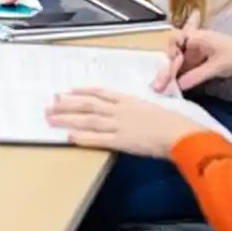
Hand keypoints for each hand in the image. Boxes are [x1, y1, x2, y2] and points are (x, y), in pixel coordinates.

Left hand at [46, 88, 202, 157]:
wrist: (181, 133)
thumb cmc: (175, 122)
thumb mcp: (157, 108)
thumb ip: (143, 110)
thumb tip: (138, 113)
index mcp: (130, 100)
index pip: (101, 93)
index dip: (83, 91)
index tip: (70, 90)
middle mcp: (120, 110)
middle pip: (88, 104)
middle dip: (67, 104)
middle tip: (50, 102)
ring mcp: (119, 124)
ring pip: (87, 120)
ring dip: (67, 118)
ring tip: (51, 118)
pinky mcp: (121, 141)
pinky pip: (97, 138)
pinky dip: (82, 137)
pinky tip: (69, 136)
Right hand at [151, 29, 231, 93]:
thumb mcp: (217, 67)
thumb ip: (196, 76)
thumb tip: (177, 85)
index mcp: (196, 37)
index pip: (173, 40)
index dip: (169, 54)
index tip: (172, 67)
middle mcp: (192, 43)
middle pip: (172, 53)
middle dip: (165, 69)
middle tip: (158, 86)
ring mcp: (195, 53)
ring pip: (177, 63)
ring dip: (170, 75)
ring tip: (161, 88)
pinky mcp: (199, 62)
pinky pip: (184, 68)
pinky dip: (179, 77)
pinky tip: (173, 86)